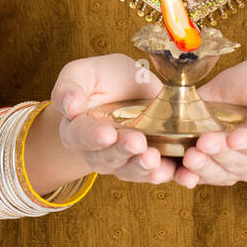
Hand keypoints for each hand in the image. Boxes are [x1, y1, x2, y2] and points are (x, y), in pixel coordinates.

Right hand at [50, 54, 176, 185]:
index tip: (107, 133)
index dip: (93, 136)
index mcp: (76, 129)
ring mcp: (124, 160)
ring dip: (143, 167)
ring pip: (131, 170)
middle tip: (137, 143)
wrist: (130, 88)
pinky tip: (176, 171)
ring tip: (154, 159)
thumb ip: (70, 86)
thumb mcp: (82, 73)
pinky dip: (167, 173)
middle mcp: (98, 151)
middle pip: (108, 157)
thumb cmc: (102, 79)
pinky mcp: (149, 162)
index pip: (80, 136)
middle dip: (123, 151)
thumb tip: (70, 105)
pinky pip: (157, 172)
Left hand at [171, 57, 246, 189]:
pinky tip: (179, 174)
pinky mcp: (210, 163)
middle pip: (240, 162)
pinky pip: (200, 176)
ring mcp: (232, 164)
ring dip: (204, 167)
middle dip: (221, 153)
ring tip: (190, 156)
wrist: (246, 89)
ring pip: (219, 173)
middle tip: (204, 142)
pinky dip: (188, 176)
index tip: (235, 138)